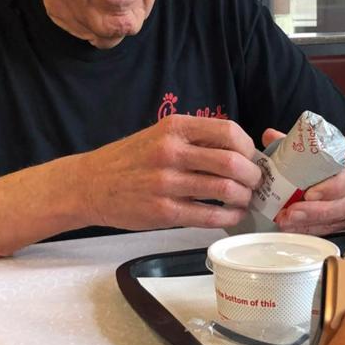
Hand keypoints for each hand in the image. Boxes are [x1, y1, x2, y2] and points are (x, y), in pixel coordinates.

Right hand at [72, 115, 262, 229]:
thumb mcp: (159, 135)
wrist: (89, 184)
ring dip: (244, 197)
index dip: (248, 147)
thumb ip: (194, 139)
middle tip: (255, 183)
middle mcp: (171, 152)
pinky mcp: (163, 212)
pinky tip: (232, 215)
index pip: (228, 131)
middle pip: (232, 162)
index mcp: (174, 128)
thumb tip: (239, 152)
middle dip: (253, 176)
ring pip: (224, 190)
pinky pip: (208, 215)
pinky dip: (228, 217)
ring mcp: (166, 183)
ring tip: (245, 200)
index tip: (252, 158)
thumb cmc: (129, 160)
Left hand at [263, 128, 344, 235]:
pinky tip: (292, 228)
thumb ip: (292, 143)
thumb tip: (269, 135)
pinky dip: (309, 229)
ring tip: (286, 221)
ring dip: (308, 223)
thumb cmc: (326, 160)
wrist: (342, 169)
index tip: (310, 193)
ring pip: (334, 221)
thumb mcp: (312, 149)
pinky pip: (328, 229)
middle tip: (291, 212)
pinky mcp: (342, 221)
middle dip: (315, 212)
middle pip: (341, 206)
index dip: (330, 188)